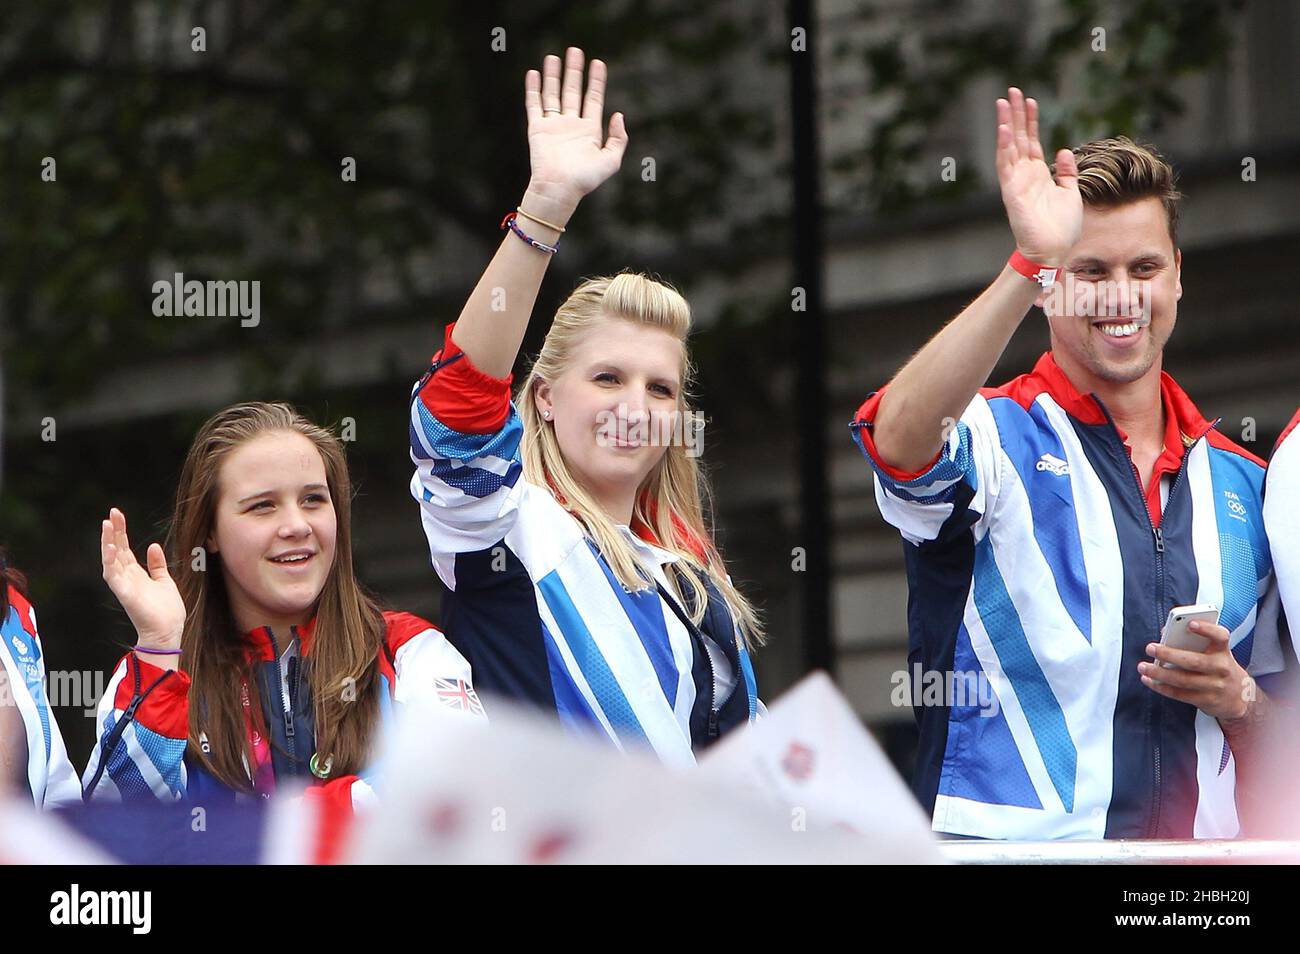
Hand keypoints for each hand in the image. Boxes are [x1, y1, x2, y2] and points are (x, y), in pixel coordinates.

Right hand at [100, 507, 185, 651]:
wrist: (167, 632)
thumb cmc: (165, 610)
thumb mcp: (164, 581)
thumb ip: (157, 564)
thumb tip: (153, 545)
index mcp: (135, 573)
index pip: (125, 548)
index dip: (120, 531)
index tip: (117, 514)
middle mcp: (126, 577)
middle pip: (117, 549)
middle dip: (114, 531)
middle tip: (112, 512)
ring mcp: (124, 585)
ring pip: (111, 560)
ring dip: (108, 543)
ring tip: (107, 524)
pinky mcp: (125, 594)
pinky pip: (113, 576)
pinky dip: (111, 562)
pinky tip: (111, 548)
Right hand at [522, 47, 627, 223]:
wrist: (559, 189)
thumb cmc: (585, 180)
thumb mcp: (611, 161)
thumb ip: (619, 139)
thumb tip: (618, 115)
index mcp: (589, 131)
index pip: (593, 99)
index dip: (596, 81)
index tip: (598, 63)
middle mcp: (571, 125)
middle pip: (573, 91)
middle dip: (574, 71)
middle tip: (575, 50)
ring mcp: (553, 126)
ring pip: (553, 94)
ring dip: (554, 75)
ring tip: (553, 56)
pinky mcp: (537, 129)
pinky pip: (534, 105)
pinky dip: (533, 89)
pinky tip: (534, 73)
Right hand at [995, 87, 1081, 266]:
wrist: (1053, 250)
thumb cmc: (1062, 227)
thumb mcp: (1071, 192)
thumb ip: (1067, 172)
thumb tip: (1064, 151)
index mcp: (1039, 174)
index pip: (1032, 141)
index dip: (1031, 121)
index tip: (1030, 100)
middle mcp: (1025, 175)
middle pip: (1018, 138)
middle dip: (1015, 114)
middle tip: (1012, 91)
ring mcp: (1016, 182)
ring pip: (1009, 146)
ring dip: (1006, 123)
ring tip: (1004, 101)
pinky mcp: (1012, 191)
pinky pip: (1005, 165)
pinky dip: (1004, 146)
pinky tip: (1004, 128)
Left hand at [1139, 620, 1253, 720]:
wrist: (1240, 698)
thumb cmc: (1218, 667)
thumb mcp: (1214, 653)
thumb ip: (1194, 642)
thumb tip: (1166, 632)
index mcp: (1223, 651)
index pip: (1220, 637)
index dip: (1207, 629)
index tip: (1190, 624)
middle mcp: (1221, 668)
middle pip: (1193, 661)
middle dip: (1169, 654)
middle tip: (1150, 648)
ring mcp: (1214, 686)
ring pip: (1183, 680)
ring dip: (1159, 673)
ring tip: (1143, 666)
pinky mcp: (1206, 700)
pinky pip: (1180, 694)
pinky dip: (1161, 687)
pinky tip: (1149, 680)